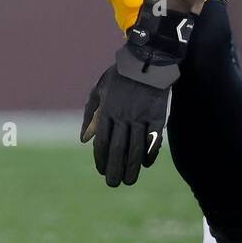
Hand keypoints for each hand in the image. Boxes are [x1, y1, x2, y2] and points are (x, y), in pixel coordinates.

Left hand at [80, 0, 194, 186]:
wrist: (148, 58)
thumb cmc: (120, 74)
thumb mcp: (100, 89)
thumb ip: (91, 114)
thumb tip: (84, 140)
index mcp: (108, 109)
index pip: (102, 141)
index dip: (100, 159)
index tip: (101, 171)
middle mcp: (124, 115)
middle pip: (118, 148)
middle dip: (114, 169)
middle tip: (113, 184)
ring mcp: (142, 115)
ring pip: (136, 147)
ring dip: (131, 167)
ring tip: (128, 181)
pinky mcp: (158, 115)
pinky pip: (154, 139)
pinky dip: (150, 153)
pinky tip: (145, 163)